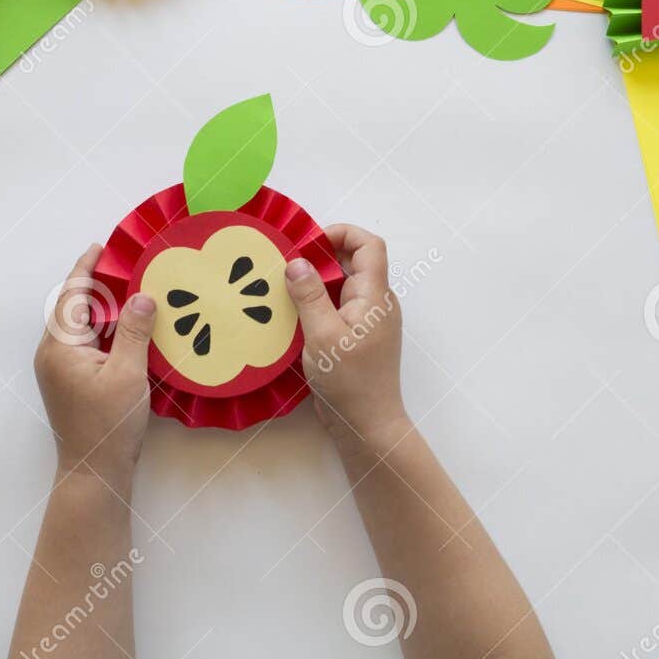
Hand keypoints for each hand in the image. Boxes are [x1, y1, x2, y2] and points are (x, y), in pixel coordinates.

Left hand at [33, 244, 156, 490]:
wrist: (93, 473)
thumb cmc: (109, 426)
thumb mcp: (128, 374)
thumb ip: (134, 331)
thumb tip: (142, 295)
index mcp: (60, 346)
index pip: (71, 295)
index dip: (86, 268)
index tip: (102, 246)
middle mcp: (52, 354)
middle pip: (71, 307)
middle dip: (95, 284)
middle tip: (124, 264)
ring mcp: (58, 369)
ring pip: (78, 326)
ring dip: (101, 307)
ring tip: (130, 289)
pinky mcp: (69, 382)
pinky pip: (84, 343)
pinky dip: (103, 329)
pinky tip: (126, 328)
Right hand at [283, 225, 408, 459]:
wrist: (367, 425)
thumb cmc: (349, 381)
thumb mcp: (322, 334)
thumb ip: (309, 295)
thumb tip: (296, 261)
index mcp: (374, 295)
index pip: (368, 245)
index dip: (341, 233)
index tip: (308, 244)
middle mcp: (375, 303)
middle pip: (353, 263)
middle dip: (320, 257)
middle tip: (286, 266)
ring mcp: (367, 321)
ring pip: (341, 286)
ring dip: (314, 283)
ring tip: (282, 289)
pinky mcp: (356, 338)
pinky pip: (337, 308)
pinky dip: (316, 304)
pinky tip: (291, 315)